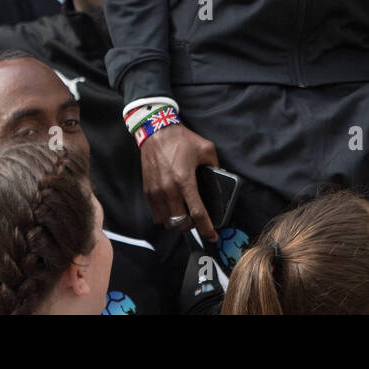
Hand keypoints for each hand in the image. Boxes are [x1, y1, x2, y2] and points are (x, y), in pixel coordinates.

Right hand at [140, 123, 219, 240]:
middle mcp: (169, 190)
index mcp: (185, 181)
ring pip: (167, 222)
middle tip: (198, 220)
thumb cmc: (181, 139)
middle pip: (181, 223)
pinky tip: (173, 210)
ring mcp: (156, 192)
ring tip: (185, 215)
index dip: (206, 228)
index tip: (213, 236)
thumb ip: (215, 165)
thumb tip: (220, 177)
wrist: (156, 131)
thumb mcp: (206, 148)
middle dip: (192, 226)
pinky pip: (156, 215)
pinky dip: (166, 217)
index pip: (197, 213)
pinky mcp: (148, 191)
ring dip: (178, 223)